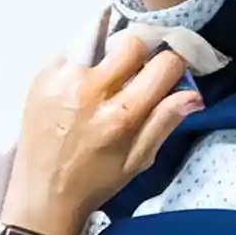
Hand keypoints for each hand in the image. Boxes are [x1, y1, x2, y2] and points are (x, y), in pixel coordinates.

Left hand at [3, 32, 204, 234]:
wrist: (42, 194)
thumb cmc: (94, 181)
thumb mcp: (138, 160)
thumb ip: (164, 122)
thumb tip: (194, 94)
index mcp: (120, 115)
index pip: (163, 65)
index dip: (174, 63)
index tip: (169, 70)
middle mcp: (91, 91)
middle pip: (131, 42)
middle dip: (142, 52)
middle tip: (138, 69)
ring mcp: (62, 80)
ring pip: (98, 40)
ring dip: (109, 54)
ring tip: (106, 76)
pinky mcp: (41, 77)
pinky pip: (71, 52)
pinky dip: (82, 63)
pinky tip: (80, 85)